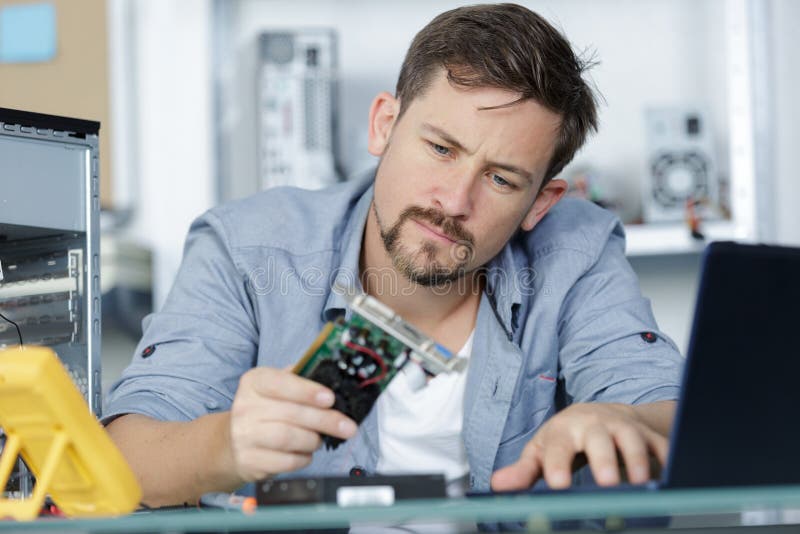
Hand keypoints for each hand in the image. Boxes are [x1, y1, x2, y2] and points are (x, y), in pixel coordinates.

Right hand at [228, 366, 357, 481]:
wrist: (234, 441)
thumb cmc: (265, 410)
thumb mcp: (277, 387)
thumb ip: (301, 379)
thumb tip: (333, 378)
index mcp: (254, 382)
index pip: (281, 383)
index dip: (307, 391)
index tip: (330, 398)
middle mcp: (245, 406)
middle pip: (291, 414)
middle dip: (325, 421)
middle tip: (347, 427)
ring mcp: (244, 435)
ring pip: (288, 438)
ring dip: (313, 440)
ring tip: (320, 439)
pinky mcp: (249, 461)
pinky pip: (285, 461)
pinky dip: (303, 458)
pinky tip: (305, 452)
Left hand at [491, 402, 669, 490]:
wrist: (600, 414)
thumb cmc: (567, 438)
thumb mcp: (542, 451)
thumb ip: (524, 470)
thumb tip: (498, 484)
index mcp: (564, 431)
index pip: (557, 448)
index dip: (557, 465)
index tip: (558, 485)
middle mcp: (594, 426)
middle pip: (598, 438)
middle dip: (603, 460)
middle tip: (607, 484)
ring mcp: (623, 428)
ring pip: (632, 440)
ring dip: (637, 461)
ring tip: (639, 484)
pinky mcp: (648, 435)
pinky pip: (662, 446)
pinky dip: (667, 459)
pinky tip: (671, 475)